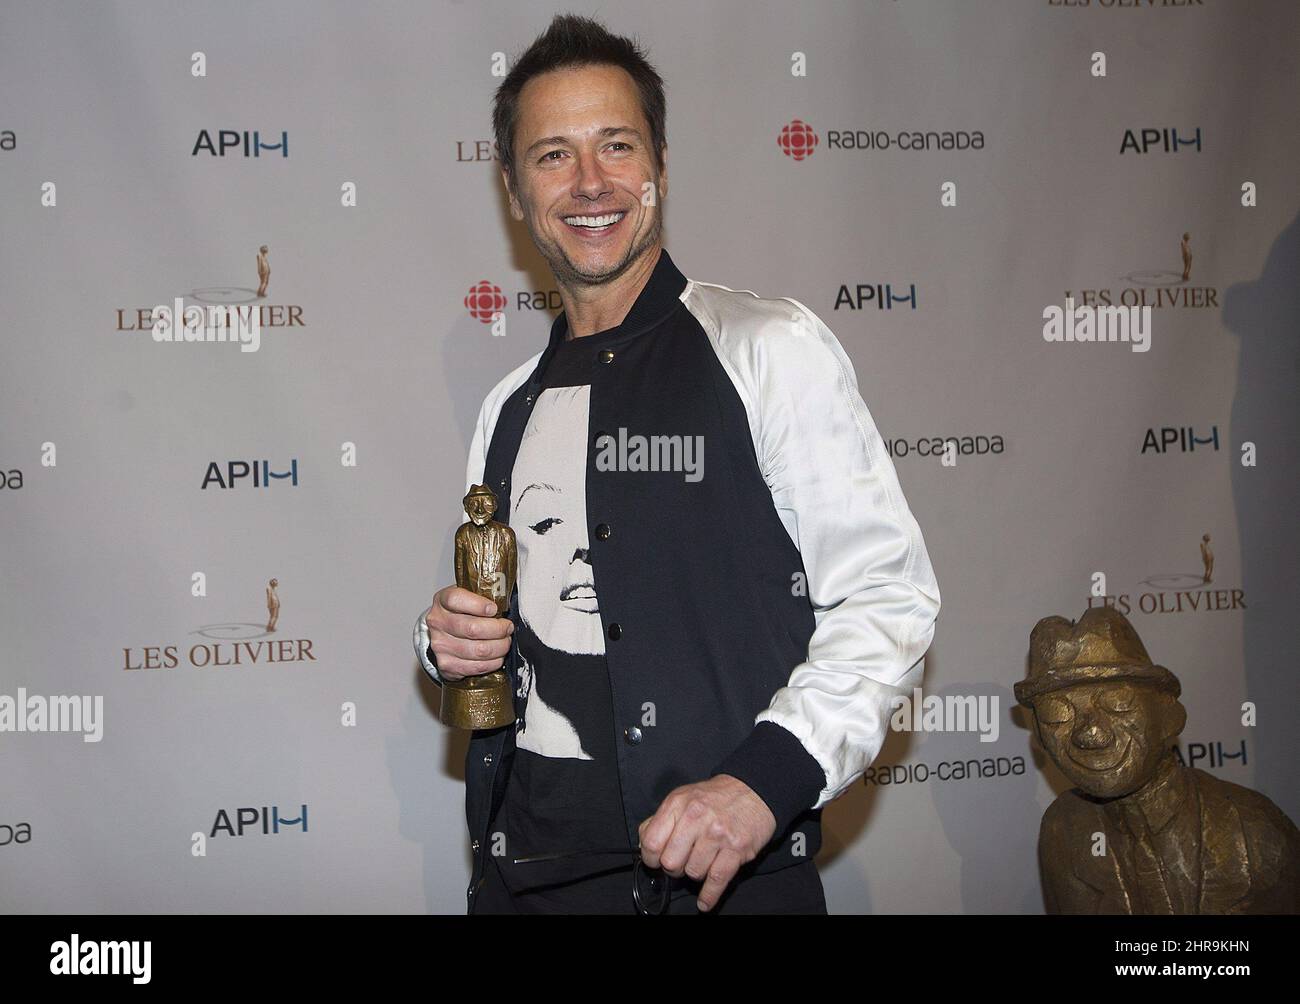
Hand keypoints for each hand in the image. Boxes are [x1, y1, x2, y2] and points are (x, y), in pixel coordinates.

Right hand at [424, 585, 512, 681]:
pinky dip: (493, 662)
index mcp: (442, 600)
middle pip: (472, 629)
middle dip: (498, 629)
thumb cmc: (461, 613)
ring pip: (478, 650)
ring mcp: (440, 645)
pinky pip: (477, 667)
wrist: (443, 634)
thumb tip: (507, 602)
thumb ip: (483, 595)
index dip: (479, 605)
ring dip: (500, 647)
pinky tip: (497, 656)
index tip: (495, 609)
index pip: (456, 599)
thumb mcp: (468, 595)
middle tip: (507, 628)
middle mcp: (438, 622)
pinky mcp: (447, 665)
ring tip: (505, 641)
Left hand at [637, 774, 775, 911]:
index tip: (656, 861)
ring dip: (695, 873)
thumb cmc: (714, 797)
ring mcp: (718, 834)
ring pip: (693, 873)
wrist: (752, 790)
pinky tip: (704, 902)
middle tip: (681, 861)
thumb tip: (646, 847)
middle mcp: (696, 817)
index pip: (651, 842)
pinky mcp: (737, 849)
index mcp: (677, 804)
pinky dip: (709, 896)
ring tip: (701, 862)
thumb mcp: (682, 798)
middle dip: (673, 868)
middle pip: (670, 863)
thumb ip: (662, 820)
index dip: (650, 858)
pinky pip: (717, 880)